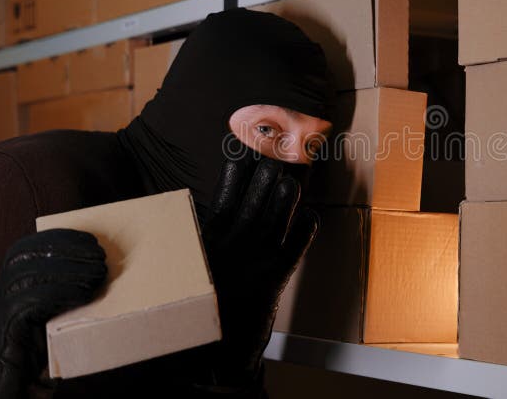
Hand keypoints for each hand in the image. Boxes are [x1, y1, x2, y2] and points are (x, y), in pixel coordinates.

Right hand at [0, 229, 106, 398]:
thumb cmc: (32, 372)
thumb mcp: (50, 332)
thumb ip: (63, 307)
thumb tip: (100, 280)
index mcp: (7, 298)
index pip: (23, 254)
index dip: (56, 241)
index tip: (90, 239)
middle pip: (24, 259)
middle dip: (65, 250)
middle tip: (100, 254)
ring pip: (26, 277)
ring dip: (69, 268)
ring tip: (99, 271)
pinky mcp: (2, 335)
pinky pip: (27, 303)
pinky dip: (59, 292)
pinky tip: (85, 293)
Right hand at [194, 157, 318, 392]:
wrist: (212, 357)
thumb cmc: (203, 308)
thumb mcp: (195, 268)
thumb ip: (202, 241)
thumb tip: (212, 216)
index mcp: (211, 237)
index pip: (227, 192)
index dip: (237, 170)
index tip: (243, 150)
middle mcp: (235, 242)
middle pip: (255, 196)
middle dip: (265, 173)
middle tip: (275, 151)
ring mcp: (257, 257)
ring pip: (277, 213)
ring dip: (285, 195)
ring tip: (290, 178)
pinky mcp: (277, 275)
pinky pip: (298, 244)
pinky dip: (306, 229)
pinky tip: (310, 217)